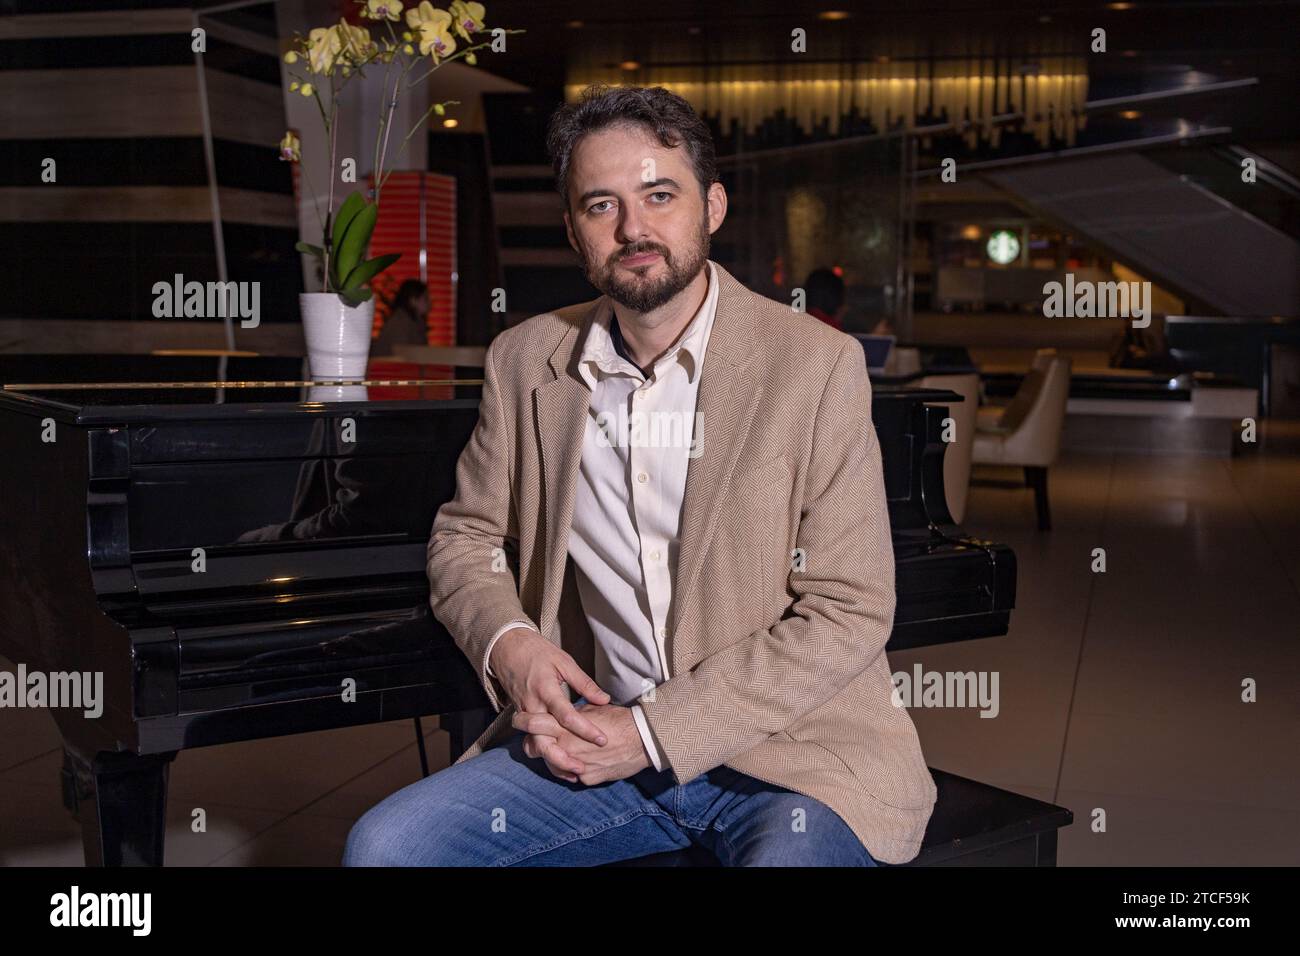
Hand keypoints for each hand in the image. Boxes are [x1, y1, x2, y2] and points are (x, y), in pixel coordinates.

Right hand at [489, 627, 611, 780]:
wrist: (507, 649)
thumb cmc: (538, 653)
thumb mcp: (564, 662)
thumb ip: (584, 683)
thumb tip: (604, 700)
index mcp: (546, 690)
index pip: (566, 715)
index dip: (585, 729)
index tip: (602, 739)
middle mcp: (533, 706)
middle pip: (543, 740)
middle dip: (561, 758)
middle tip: (581, 768)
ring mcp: (525, 714)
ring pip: (535, 746)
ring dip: (552, 762)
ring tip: (573, 773)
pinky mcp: (522, 717)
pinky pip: (531, 741)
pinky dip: (544, 754)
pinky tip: (559, 763)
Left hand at [516, 704, 649, 784]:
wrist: (642, 740)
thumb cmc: (619, 720)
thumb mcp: (592, 710)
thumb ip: (573, 714)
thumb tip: (563, 713)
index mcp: (566, 725)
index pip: (534, 723)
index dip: (522, 720)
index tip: (519, 719)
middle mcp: (566, 746)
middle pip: (534, 747)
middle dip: (532, 743)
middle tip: (532, 739)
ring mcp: (575, 765)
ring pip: (551, 764)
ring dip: (553, 757)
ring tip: (562, 749)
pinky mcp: (585, 778)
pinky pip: (571, 775)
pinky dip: (573, 768)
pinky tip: (581, 760)